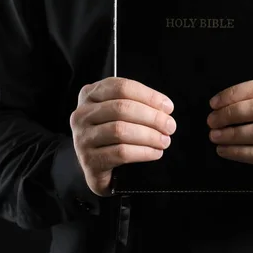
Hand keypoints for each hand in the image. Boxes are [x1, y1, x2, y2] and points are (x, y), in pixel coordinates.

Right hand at [70, 77, 175, 195]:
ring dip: (149, 136)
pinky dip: (143, 152)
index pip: (121, 87)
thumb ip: (135, 104)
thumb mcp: (117, 112)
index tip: (167, 107)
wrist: (96, 165)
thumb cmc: (111, 135)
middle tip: (170, 126)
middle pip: (122, 108)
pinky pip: (121, 153)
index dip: (148, 96)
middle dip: (152, 117)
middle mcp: (82, 114)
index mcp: (90, 94)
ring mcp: (82, 138)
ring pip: (120, 130)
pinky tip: (155, 152)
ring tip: (164, 140)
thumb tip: (164, 109)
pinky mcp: (89, 160)